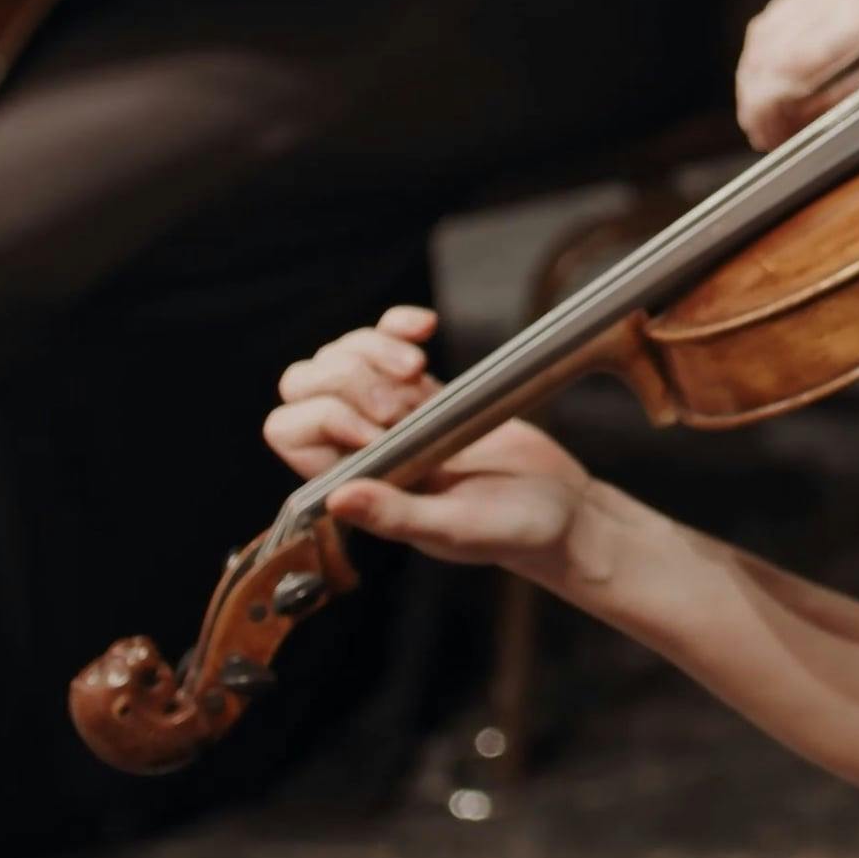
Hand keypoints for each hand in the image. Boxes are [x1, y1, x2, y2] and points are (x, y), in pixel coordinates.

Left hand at [263, 307, 609, 580]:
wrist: (566, 509)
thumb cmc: (514, 532)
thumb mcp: (457, 530)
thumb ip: (397, 515)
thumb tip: (336, 497)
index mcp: (356, 486)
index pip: (293, 432)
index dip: (323, 417)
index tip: (379, 430)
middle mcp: (363, 449)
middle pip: (306, 386)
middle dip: (346, 376)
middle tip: (404, 400)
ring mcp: (392, 416)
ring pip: (340, 357)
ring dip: (372, 347)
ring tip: (418, 367)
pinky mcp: (426, 392)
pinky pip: (387, 342)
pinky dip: (396, 325)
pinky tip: (426, 326)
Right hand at [732, 0, 858, 146]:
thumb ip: (858, 100)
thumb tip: (802, 123)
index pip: (783, 70)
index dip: (764, 110)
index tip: (765, 138)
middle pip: (766, 48)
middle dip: (756, 95)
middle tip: (765, 133)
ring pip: (770, 25)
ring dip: (761, 69)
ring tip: (773, 109)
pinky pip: (790, 6)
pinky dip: (779, 42)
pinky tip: (790, 72)